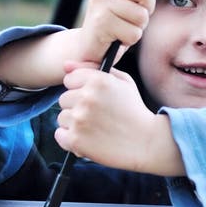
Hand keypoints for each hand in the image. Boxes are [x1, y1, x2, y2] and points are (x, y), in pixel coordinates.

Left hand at [55, 61, 184, 175]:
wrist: (146, 141)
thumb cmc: (134, 109)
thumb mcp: (122, 81)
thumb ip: (93, 69)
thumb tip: (65, 65)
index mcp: (97, 80)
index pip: (69, 78)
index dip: (80, 87)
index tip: (91, 96)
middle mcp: (86, 98)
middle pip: (64, 98)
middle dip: (77, 105)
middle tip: (96, 114)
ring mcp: (79, 119)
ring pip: (62, 117)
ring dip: (74, 123)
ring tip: (94, 127)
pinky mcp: (75, 139)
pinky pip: (60, 135)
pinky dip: (70, 138)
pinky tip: (87, 138)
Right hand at [76, 0, 160, 66]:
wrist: (89, 46)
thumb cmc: (115, 21)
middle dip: (147, 7)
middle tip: (134, 15)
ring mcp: (100, 2)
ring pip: (142, 15)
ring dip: (138, 26)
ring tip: (123, 26)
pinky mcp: (101, 22)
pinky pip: (134, 32)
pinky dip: (130, 39)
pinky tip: (117, 37)